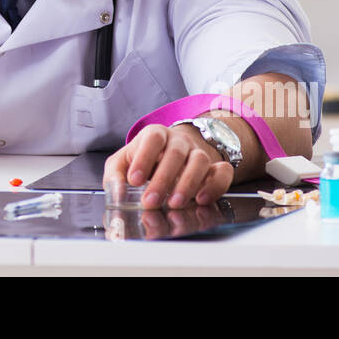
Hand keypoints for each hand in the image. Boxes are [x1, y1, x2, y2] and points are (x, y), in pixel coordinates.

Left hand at [103, 123, 233, 208]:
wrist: (172, 154)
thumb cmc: (145, 160)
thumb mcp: (123, 162)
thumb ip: (115, 175)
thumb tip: (115, 191)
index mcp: (155, 135)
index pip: (152, 138)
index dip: (144, 158)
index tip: (135, 180)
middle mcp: (179, 141)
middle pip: (175, 153)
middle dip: (163, 179)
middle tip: (151, 201)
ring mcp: (199, 152)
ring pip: (200, 160)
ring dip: (188, 183)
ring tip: (175, 203)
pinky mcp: (216, 167)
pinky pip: (223, 171)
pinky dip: (215, 185)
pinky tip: (202, 199)